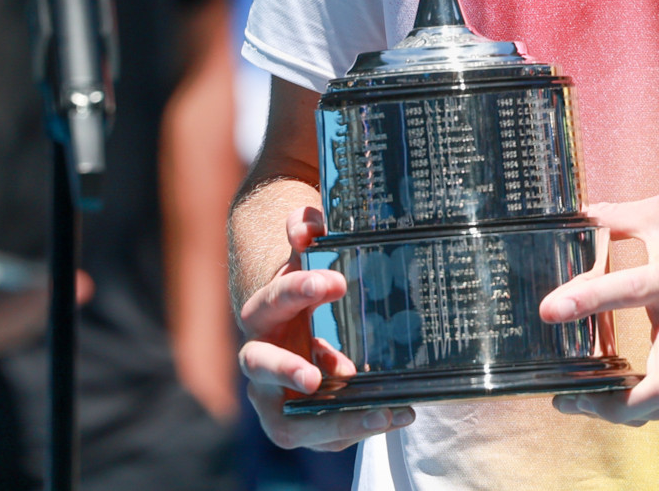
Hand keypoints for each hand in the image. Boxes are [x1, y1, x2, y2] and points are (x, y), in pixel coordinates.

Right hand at [237, 205, 414, 449]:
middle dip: (286, 370)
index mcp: (263, 315)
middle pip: (260, 366)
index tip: (336, 281)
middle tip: (316, 377)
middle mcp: (260, 360)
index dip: (299, 289)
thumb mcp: (308, 262)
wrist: (293, 335)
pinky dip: (358, 428)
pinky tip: (398, 414)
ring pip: (289, 420)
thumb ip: (307, 234)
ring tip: (380, 412)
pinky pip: (323, 435)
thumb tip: (306, 224)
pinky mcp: (298, 426)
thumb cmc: (304, 296)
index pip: (273, 299)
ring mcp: (274, 399)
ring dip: (333, 419)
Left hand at [540, 192, 658, 425]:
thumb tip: (572, 217)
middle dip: (613, 403)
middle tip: (566, 397)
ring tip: (574, 401)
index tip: (549, 310)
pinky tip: (602, 394)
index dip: (588, 298)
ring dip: (618, 412)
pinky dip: (633, 402)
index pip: (631, 289)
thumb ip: (618, 216)